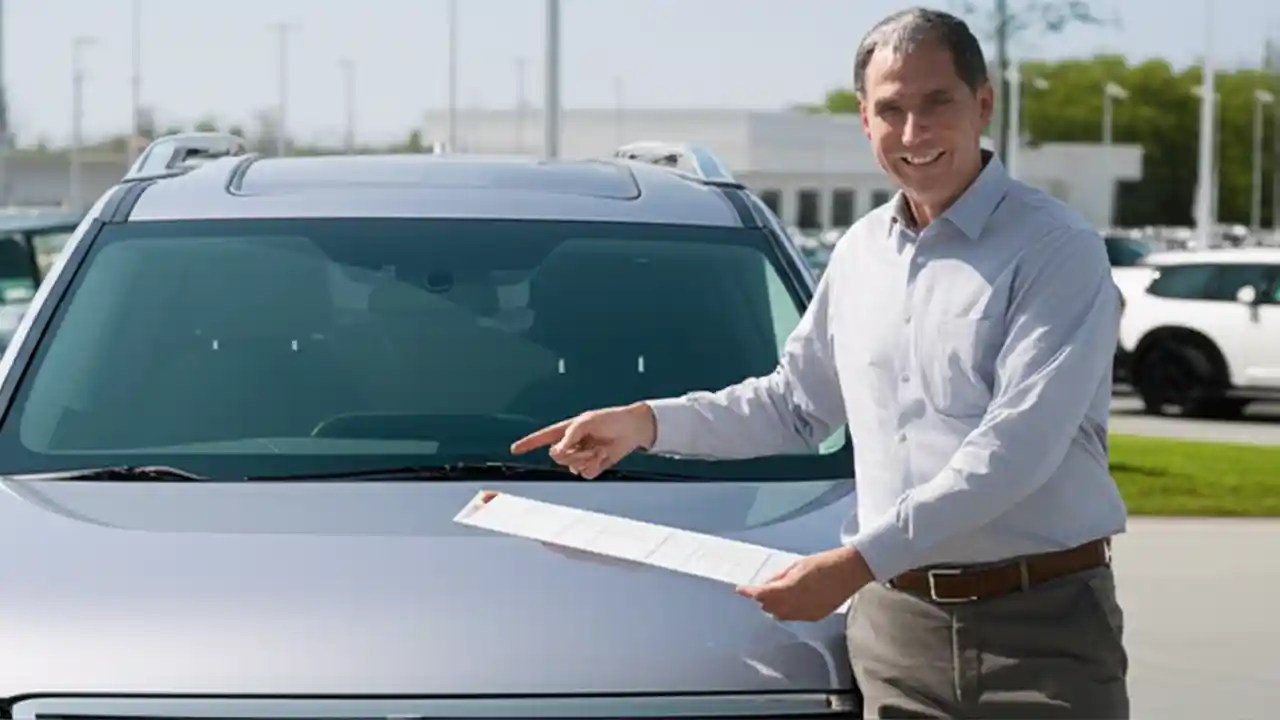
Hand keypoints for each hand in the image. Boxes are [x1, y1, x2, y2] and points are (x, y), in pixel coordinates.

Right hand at [509, 402, 656, 478]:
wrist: (632, 429)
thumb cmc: (609, 420)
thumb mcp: (585, 422)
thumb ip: (568, 437)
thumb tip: (555, 453)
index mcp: (566, 430)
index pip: (543, 437)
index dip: (528, 443)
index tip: (514, 449)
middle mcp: (571, 444)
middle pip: (557, 457)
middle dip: (572, 453)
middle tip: (588, 445)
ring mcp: (582, 456)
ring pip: (571, 467)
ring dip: (586, 458)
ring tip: (599, 449)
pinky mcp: (593, 466)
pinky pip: (585, 474)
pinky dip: (595, 465)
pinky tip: (603, 456)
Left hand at [736, 547, 872, 621]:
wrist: (849, 571)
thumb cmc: (823, 563)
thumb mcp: (797, 565)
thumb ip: (779, 577)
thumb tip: (766, 584)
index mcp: (789, 588)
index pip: (762, 594)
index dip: (749, 592)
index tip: (741, 590)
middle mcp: (796, 604)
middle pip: (769, 607)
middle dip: (763, 599)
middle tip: (762, 589)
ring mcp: (806, 613)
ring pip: (781, 615)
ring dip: (775, 606)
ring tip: (779, 594)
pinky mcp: (815, 617)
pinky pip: (795, 617)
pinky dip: (790, 610)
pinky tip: (794, 600)